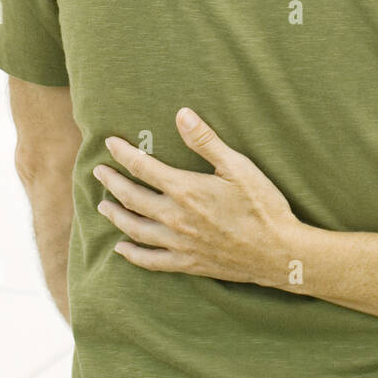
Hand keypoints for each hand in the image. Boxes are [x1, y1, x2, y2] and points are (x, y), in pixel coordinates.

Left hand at [93, 109, 302, 288]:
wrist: (278, 252)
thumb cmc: (262, 205)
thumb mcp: (238, 166)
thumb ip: (206, 141)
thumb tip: (182, 115)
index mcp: (186, 189)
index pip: (143, 168)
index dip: (123, 154)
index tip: (110, 144)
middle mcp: (175, 218)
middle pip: (132, 198)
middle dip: (112, 183)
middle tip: (98, 173)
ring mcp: (179, 244)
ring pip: (135, 229)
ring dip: (116, 216)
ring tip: (103, 206)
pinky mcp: (187, 263)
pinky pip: (150, 261)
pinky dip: (132, 255)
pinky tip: (122, 249)